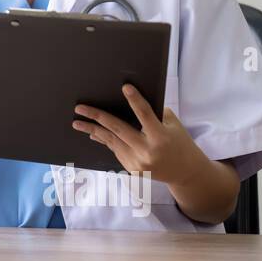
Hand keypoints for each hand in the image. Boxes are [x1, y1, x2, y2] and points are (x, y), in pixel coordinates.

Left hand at [72, 84, 206, 185]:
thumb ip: (154, 113)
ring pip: (111, 141)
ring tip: (77, 122)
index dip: (135, 100)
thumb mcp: (172, 125)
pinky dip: (105, 140)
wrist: (184, 172)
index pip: (145, 115)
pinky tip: (93, 133)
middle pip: (118, 129)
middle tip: (80, 108)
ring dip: (92, 130)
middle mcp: (147, 151)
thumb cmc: (179, 143)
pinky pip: (115, 149)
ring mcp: (138, 162)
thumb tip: (131, 101)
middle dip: (97, 117)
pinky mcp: (132, 169)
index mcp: (160, 137)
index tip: (125, 87)